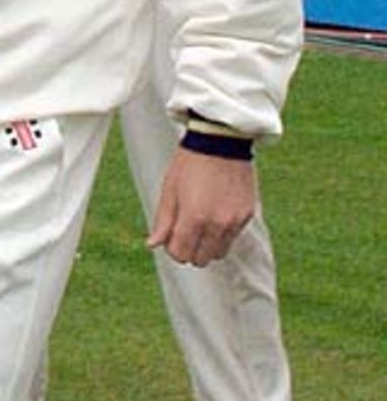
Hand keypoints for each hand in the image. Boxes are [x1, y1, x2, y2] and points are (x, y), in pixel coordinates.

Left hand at [147, 148, 255, 266]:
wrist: (221, 141)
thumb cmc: (190, 163)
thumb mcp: (170, 190)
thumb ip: (163, 221)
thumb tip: (153, 245)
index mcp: (193, 218)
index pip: (180, 254)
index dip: (172, 249)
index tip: (171, 237)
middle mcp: (216, 224)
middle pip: (200, 259)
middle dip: (189, 251)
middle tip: (185, 233)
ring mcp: (234, 221)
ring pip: (219, 253)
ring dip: (207, 246)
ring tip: (201, 226)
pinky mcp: (247, 215)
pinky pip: (233, 238)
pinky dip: (222, 234)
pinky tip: (216, 215)